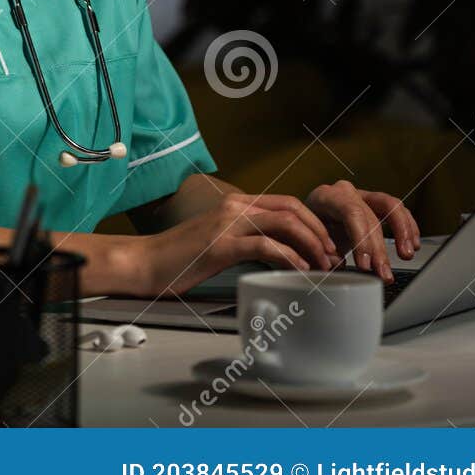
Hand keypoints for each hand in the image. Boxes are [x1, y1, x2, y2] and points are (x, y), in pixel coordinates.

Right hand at [115, 192, 339, 297]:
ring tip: (322, 264)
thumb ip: (243, 239)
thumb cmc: (176, 258)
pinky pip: (265, 246)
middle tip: (332, 254)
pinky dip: (289, 257)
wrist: (142, 263)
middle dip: (319, 230)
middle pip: (291, 208)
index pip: (285, 203)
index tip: (326, 244)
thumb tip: (276, 253)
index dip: (312, 221)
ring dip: (310, 244)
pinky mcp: (219, 245)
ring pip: (284, 222)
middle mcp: (232, 207)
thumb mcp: (216, 242)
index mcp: (233, 205)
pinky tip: (299, 271)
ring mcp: (226, 224)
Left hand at [305, 180, 420, 280]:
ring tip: (405, 256)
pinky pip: (397, 211)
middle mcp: (344, 192)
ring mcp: (360, 196)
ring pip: (390, 207)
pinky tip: (412, 244)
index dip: (361, 239)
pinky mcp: (373, 205)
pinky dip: (407, 227)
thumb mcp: (304, 242)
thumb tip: (337, 265)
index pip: (349, 212)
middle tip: (382, 273)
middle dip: (378, 249)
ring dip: (402, 232)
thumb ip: (319, 253)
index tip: (365, 264)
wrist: (301, 224)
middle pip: (369, 217)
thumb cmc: (302, 233)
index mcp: (324, 197)